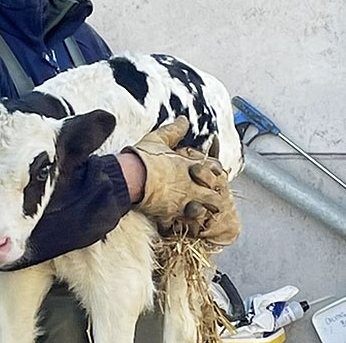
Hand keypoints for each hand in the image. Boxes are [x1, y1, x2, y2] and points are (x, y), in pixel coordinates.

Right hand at [124, 117, 235, 235]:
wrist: (129, 175)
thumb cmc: (143, 157)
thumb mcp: (159, 139)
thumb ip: (174, 130)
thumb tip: (184, 119)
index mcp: (189, 167)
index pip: (214, 170)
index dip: (216, 173)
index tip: (215, 174)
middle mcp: (190, 185)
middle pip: (214, 196)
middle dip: (214, 198)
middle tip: (212, 200)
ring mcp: (181, 201)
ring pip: (202, 213)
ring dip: (201, 213)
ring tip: (196, 213)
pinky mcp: (168, 214)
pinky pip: (177, 226)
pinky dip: (176, 227)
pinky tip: (174, 226)